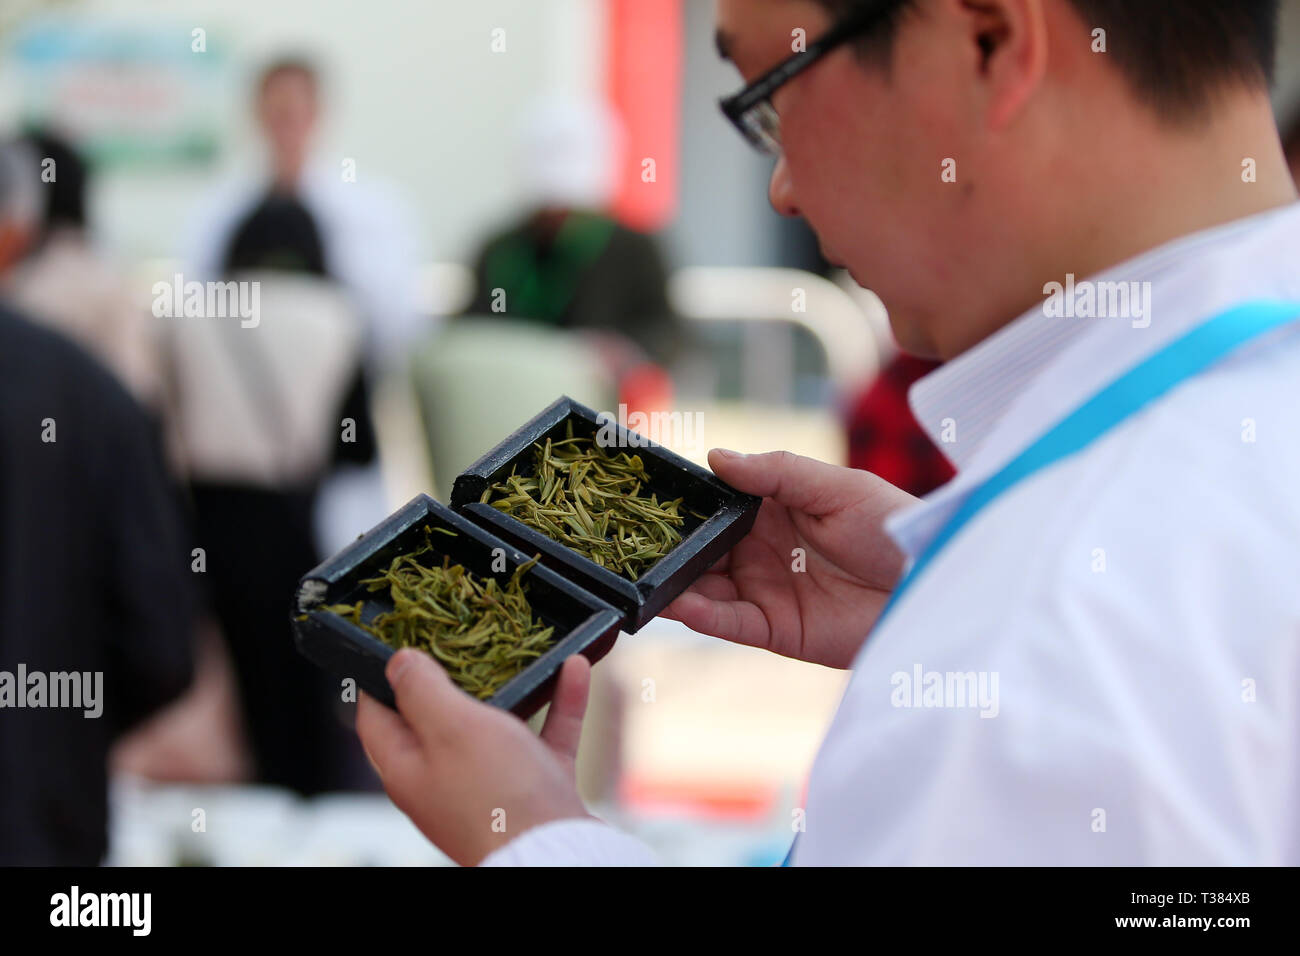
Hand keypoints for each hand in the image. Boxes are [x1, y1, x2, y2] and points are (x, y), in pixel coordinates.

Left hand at [355, 648, 593, 865]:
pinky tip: (576, 671)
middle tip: (462, 638)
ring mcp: (490, 788)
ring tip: (524, 651)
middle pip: (437, 720)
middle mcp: (443, 781)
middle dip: (452, 675)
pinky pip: (544, 737)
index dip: (380, 678)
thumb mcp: (450, 726)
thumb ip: (422, 690)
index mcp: (408, 769)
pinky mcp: (534, 792)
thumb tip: (396, 663)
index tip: (394, 642)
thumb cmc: (497, 796)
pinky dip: (558, 704)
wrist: (556, 851)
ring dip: (515, 685)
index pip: (377, 717)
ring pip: (498, 725)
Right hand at [662, 449, 915, 667]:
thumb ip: (777, 472)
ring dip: (673, 583)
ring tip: (640, 576)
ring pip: (704, 588)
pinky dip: (703, 615)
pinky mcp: (776, 630)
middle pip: (700, 549)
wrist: (933, 584)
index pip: (714, 505)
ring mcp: (764, 591)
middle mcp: (758, 551)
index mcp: (771, 510)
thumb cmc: (893, 526)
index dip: (682, 502)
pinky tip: (681, 604)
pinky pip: (730, 622)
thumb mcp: (838, 487)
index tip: (642, 495)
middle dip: (666, 547)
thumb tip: (716, 456)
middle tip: (624, 542)